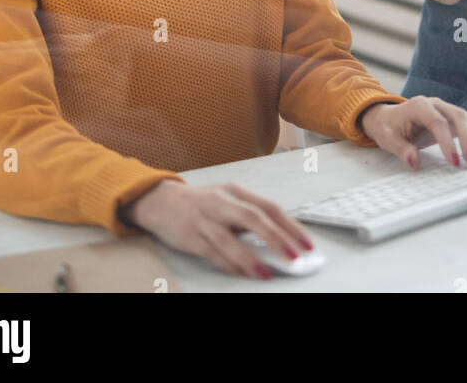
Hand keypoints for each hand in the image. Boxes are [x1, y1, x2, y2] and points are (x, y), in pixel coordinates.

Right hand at [124, 179, 314, 279]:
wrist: (159, 200)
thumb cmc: (200, 202)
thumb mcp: (226, 200)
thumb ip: (248, 215)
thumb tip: (278, 237)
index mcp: (234, 191)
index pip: (268, 207)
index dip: (289, 226)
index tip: (306, 244)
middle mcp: (221, 202)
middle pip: (253, 218)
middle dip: (276, 239)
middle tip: (293, 257)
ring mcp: (204, 220)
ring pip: (231, 239)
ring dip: (251, 258)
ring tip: (267, 274)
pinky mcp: (190, 237)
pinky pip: (213, 254)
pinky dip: (230, 266)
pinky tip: (242, 274)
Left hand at [359, 97, 466, 168]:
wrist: (388, 117)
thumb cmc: (388, 127)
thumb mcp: (387, 139)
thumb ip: (401, 149)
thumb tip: (414, 162)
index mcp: (419, 106)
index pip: (438, 122)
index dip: (448, 142)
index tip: (454, 162)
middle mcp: (435, 104)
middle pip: (457, 116)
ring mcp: (445, 108)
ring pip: (466, 118)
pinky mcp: (450, 117)